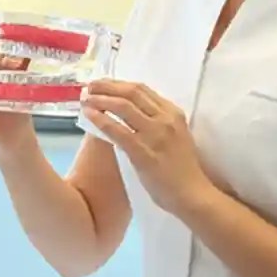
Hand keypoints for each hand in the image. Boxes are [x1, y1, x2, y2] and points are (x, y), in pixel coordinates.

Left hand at [81, 80, 216, 216]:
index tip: (103, 83)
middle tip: (90, 86)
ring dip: (100, 99)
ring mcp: (154, 134)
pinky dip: (100, 119)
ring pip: (123, 106)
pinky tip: (89, 115)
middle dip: (107, 86)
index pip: (142, 89)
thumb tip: (131, 110)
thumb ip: (158, 120)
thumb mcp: (177, 135)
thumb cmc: (182, 168)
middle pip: (131, 93)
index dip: (118, 83)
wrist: (192, 193)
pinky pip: (117, 130)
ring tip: (85, 98)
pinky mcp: (143, 151)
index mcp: (173, 113)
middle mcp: (165, 119)